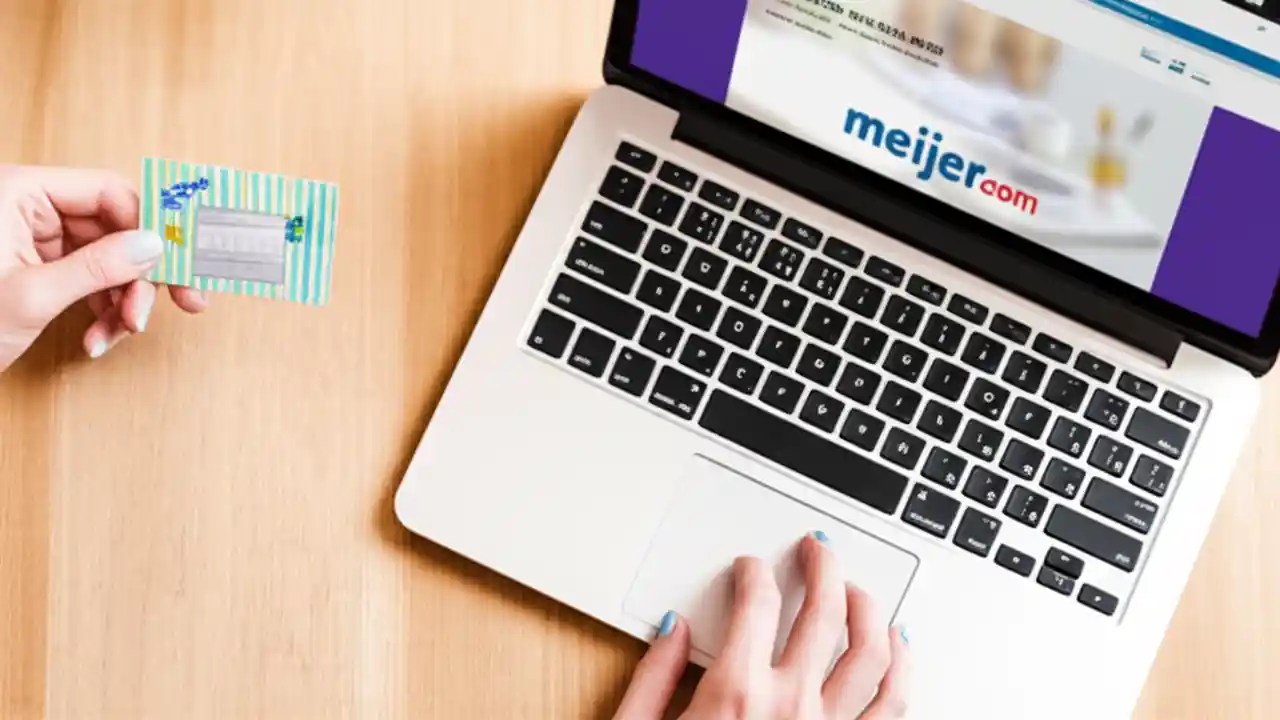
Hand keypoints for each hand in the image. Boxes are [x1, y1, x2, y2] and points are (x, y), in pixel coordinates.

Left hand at [0, 165, 207, 370]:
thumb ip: (97, 267)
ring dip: (123, 300)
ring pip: (107, 258)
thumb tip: (153, 245)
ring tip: (121, 333)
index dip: (149, 226)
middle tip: (180, 303)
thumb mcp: (32, 296)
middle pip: (114, 228)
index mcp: (18, 193)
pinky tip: (97, 338)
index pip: (107, 193)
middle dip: (140, 274)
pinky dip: (102, 310)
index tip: (179, 260)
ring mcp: (31, 238)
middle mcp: (27, 208)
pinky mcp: (35, 267)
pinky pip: (89, 279)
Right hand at [614, 534, 909, 719]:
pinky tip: (899, 649)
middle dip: (824, 567)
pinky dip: (902, 669)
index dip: (753, 572)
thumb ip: (656, 676)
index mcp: (736, 695)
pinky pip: (894, 707)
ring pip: (874, 655)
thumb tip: (676, 629)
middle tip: (817, 550)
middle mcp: (792, 709)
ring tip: (860, 590)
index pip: (758, 602)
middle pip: (826, 613)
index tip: (750, 567)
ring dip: (872, 609)